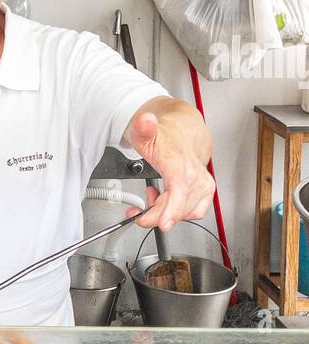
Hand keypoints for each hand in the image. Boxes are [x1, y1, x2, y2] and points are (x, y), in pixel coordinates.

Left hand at [124, 105, 215, 232]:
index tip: (165, 224)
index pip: (180, 186)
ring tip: (151, 198)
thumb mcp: (144, 129)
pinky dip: (177, 211)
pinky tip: (165, 201)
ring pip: (185, 212)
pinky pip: (193, 212)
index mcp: (179, 160)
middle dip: (156, 216)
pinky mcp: (206, 192)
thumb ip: (143, 126)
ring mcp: (204, 184)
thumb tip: (145, 120)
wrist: (183, 129)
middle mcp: (196, 173)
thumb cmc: (164, 134)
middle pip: (179, 205)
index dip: (173, 207)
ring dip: (164, 212)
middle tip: (137, 214)